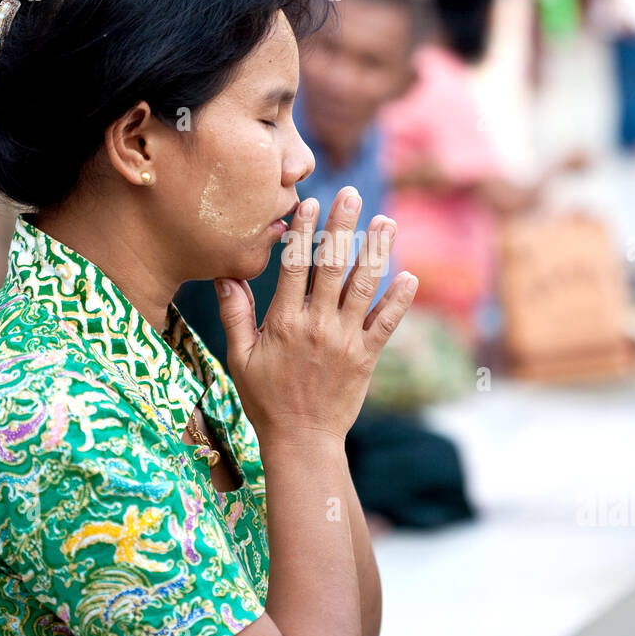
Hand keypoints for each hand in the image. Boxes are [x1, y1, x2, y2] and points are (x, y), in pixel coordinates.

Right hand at [214, 187, 416, 448]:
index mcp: (283, 323)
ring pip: (363, 288)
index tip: (310, 203)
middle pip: (332, 267)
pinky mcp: (367, 357)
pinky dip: (398, 301)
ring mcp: (345, 341)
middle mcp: (317, 326)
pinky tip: (408, 276)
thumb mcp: (239, 358)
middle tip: (352, 194)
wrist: (302, 441)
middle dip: (342, 227)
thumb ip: (235, 315)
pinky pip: (386, 324)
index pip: (295, 267)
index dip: (303, 232)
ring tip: (386, 221)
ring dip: (376, 252)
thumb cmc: (265, 400)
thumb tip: (225, 275)